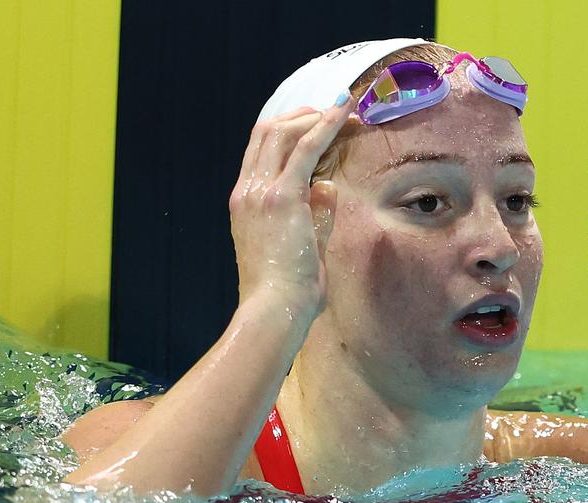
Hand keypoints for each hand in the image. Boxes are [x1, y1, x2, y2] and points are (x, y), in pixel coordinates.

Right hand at [228, 97, 351, 316]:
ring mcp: (260, 192)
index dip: (285, 132)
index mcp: (245, 203)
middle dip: (300, 117)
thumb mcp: (300, 245)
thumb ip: (312, 215)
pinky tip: (342, 113)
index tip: (311, 125)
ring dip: (313, 118)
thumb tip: (327, 188)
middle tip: (330, 111)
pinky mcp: (282, 196)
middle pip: (267, 134)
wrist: (274, 307)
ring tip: (342, 110)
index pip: (259, 153)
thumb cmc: (287, 290)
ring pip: (282, 133)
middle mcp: (247, 191)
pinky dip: (324, 126)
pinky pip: (305, 149)